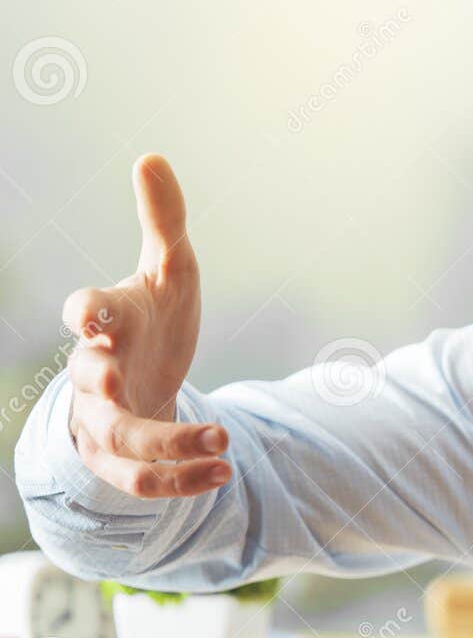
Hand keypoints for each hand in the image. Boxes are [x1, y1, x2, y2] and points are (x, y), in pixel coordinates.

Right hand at [61, 153, 229, 497]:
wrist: (148, 379)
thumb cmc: (155, 319)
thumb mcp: (171, 271)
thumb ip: (163, 222)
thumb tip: (151, 157)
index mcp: (108, 320)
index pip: (83, 311)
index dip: (85, 311)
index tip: (94, 315)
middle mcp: (95, 371)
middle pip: (87, 379)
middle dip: (100, 383)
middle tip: (118, 383)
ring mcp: (103, 418)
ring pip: (120, 438)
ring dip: (168, 444)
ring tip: (223, 442)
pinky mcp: (122, 460)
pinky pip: (141, 480)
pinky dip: (181, 480)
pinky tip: (224, 472)